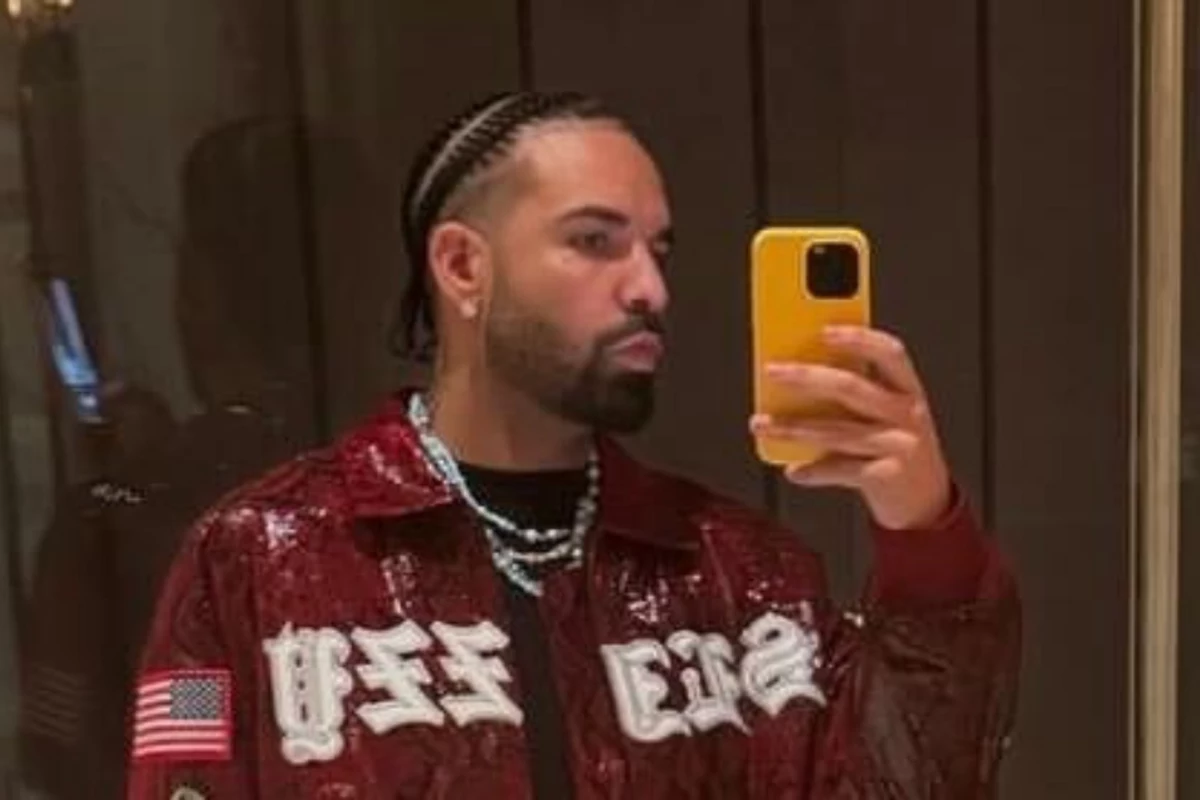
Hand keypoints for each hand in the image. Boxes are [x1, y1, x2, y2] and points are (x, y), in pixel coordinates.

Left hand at [750, 325, 951, 529]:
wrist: (927, 503)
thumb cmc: (897, 448)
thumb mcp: (887, 414)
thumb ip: (857, 392)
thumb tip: (798, 373)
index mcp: (908, 390)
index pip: (890, 353)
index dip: (859, 338)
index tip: (823, 329)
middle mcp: (908, 415)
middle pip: (852, 387)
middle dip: (807, 376)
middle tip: (772, 371)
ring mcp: (899, 447)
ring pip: (837, 432)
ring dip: (793, 427)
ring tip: (761, 423)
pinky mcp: (887, 477)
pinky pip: (840, 470)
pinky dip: (813, 471)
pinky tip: (793, 470)